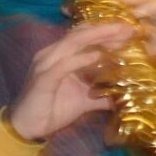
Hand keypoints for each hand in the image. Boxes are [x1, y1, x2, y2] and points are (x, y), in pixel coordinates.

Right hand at [7, 21, 124, 141]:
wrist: (27, 127)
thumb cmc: (53, 110)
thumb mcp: (84, 100)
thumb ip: (103, 95)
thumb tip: (126, 95)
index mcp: (59, 55)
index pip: (83, 36)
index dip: (105, 31)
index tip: (129, 31)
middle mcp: (51, 54)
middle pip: (80, 34)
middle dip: (105, 30)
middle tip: (129, 28)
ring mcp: (45, 65)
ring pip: (73, 43)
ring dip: (97, 37)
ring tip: (119, 35)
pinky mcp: (43, 79)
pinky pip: (64, 65)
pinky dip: (81, 59)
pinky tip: (98, 56)